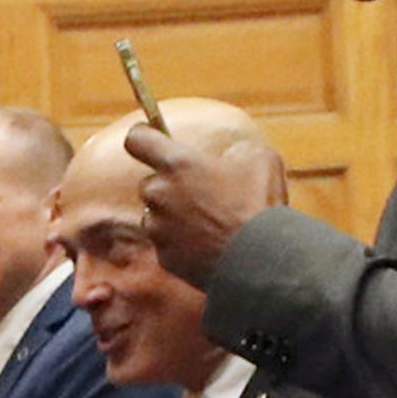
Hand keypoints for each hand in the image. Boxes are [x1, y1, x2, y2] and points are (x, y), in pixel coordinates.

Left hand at [125, 113, 274, 285]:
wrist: (260, 260)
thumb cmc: (260, 205)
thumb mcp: (259, 159)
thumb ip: (233, 152)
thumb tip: (230, 156)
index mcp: (178, 163)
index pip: (136, 139)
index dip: (143, 136)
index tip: (151, 137)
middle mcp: (159, 193)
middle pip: (150, 182)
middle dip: (169, 185)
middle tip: (200, 192)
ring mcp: (158, 227)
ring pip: (156, 214)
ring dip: (174, 214)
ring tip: (209, 222)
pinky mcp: (164, 255)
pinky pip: (166, 242)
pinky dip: (181, 241)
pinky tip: (209, 243)